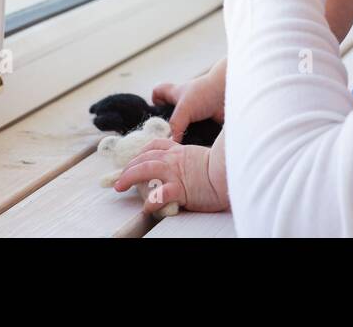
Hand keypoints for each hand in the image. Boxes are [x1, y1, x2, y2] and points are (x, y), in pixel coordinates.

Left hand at [114, 137, 229, 213]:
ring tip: (120, 186)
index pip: (155, 146)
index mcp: (180, 151)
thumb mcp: (204, 159)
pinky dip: (150, 200)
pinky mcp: (180, 188)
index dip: (141, 152)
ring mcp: (176, 172)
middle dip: (129, 166)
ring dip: (129, 177)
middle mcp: (174, 159)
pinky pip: (160, 194)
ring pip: (145, 168)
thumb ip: (191, 161)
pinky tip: (146, 207)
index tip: (133, 159)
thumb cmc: (223, 168)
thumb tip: (189, 169)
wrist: (232, 172)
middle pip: (145, 157)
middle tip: (120, 178)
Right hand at [153, 64, 224, 141]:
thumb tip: (172, 142)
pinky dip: (196, 141)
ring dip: (183, 136)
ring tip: (179, 148)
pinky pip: (198, 135)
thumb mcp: (184, 107)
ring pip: (184, 127)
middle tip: (165, 140)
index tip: (155, 114)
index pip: (159, 92)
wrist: (231, 93)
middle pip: (170, 113)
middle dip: (167, 127)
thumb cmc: (206, 92)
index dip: (155, 101)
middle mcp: (186, 103)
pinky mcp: (207, 123)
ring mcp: (197, 113)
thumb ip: (175, 125)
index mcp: (177, 93)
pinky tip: (195, 148)